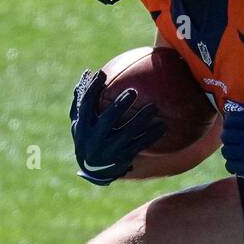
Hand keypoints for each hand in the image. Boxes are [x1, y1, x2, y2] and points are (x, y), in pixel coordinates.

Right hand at [69, 69, 163, 185]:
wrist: (93, 170)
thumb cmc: (87, 137)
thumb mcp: (79, 122)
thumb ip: (82, 101)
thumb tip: (87, 73)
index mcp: (82, 127)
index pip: (86, 105)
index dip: (92, 89)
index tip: (101, 74)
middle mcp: (94, 139)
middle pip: (108, 119)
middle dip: (120, 105)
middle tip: (133, 92)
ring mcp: (110, 150)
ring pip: (128, 133)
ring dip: (142, 119)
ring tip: (154, 107)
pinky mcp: (123, 157)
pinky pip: (140, 145)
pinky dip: (152, 135)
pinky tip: (163, 126)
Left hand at [220, 101, 243, 181]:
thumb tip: (232, 109)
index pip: (230, 120)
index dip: (228, 123)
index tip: (231, 128)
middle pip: (226, 136)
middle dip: (228, 138)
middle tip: (232, 140)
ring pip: (226, 151)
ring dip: (229, 151)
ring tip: (235, 152)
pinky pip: (230, 165)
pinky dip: (232, 164)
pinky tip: (238, 162)